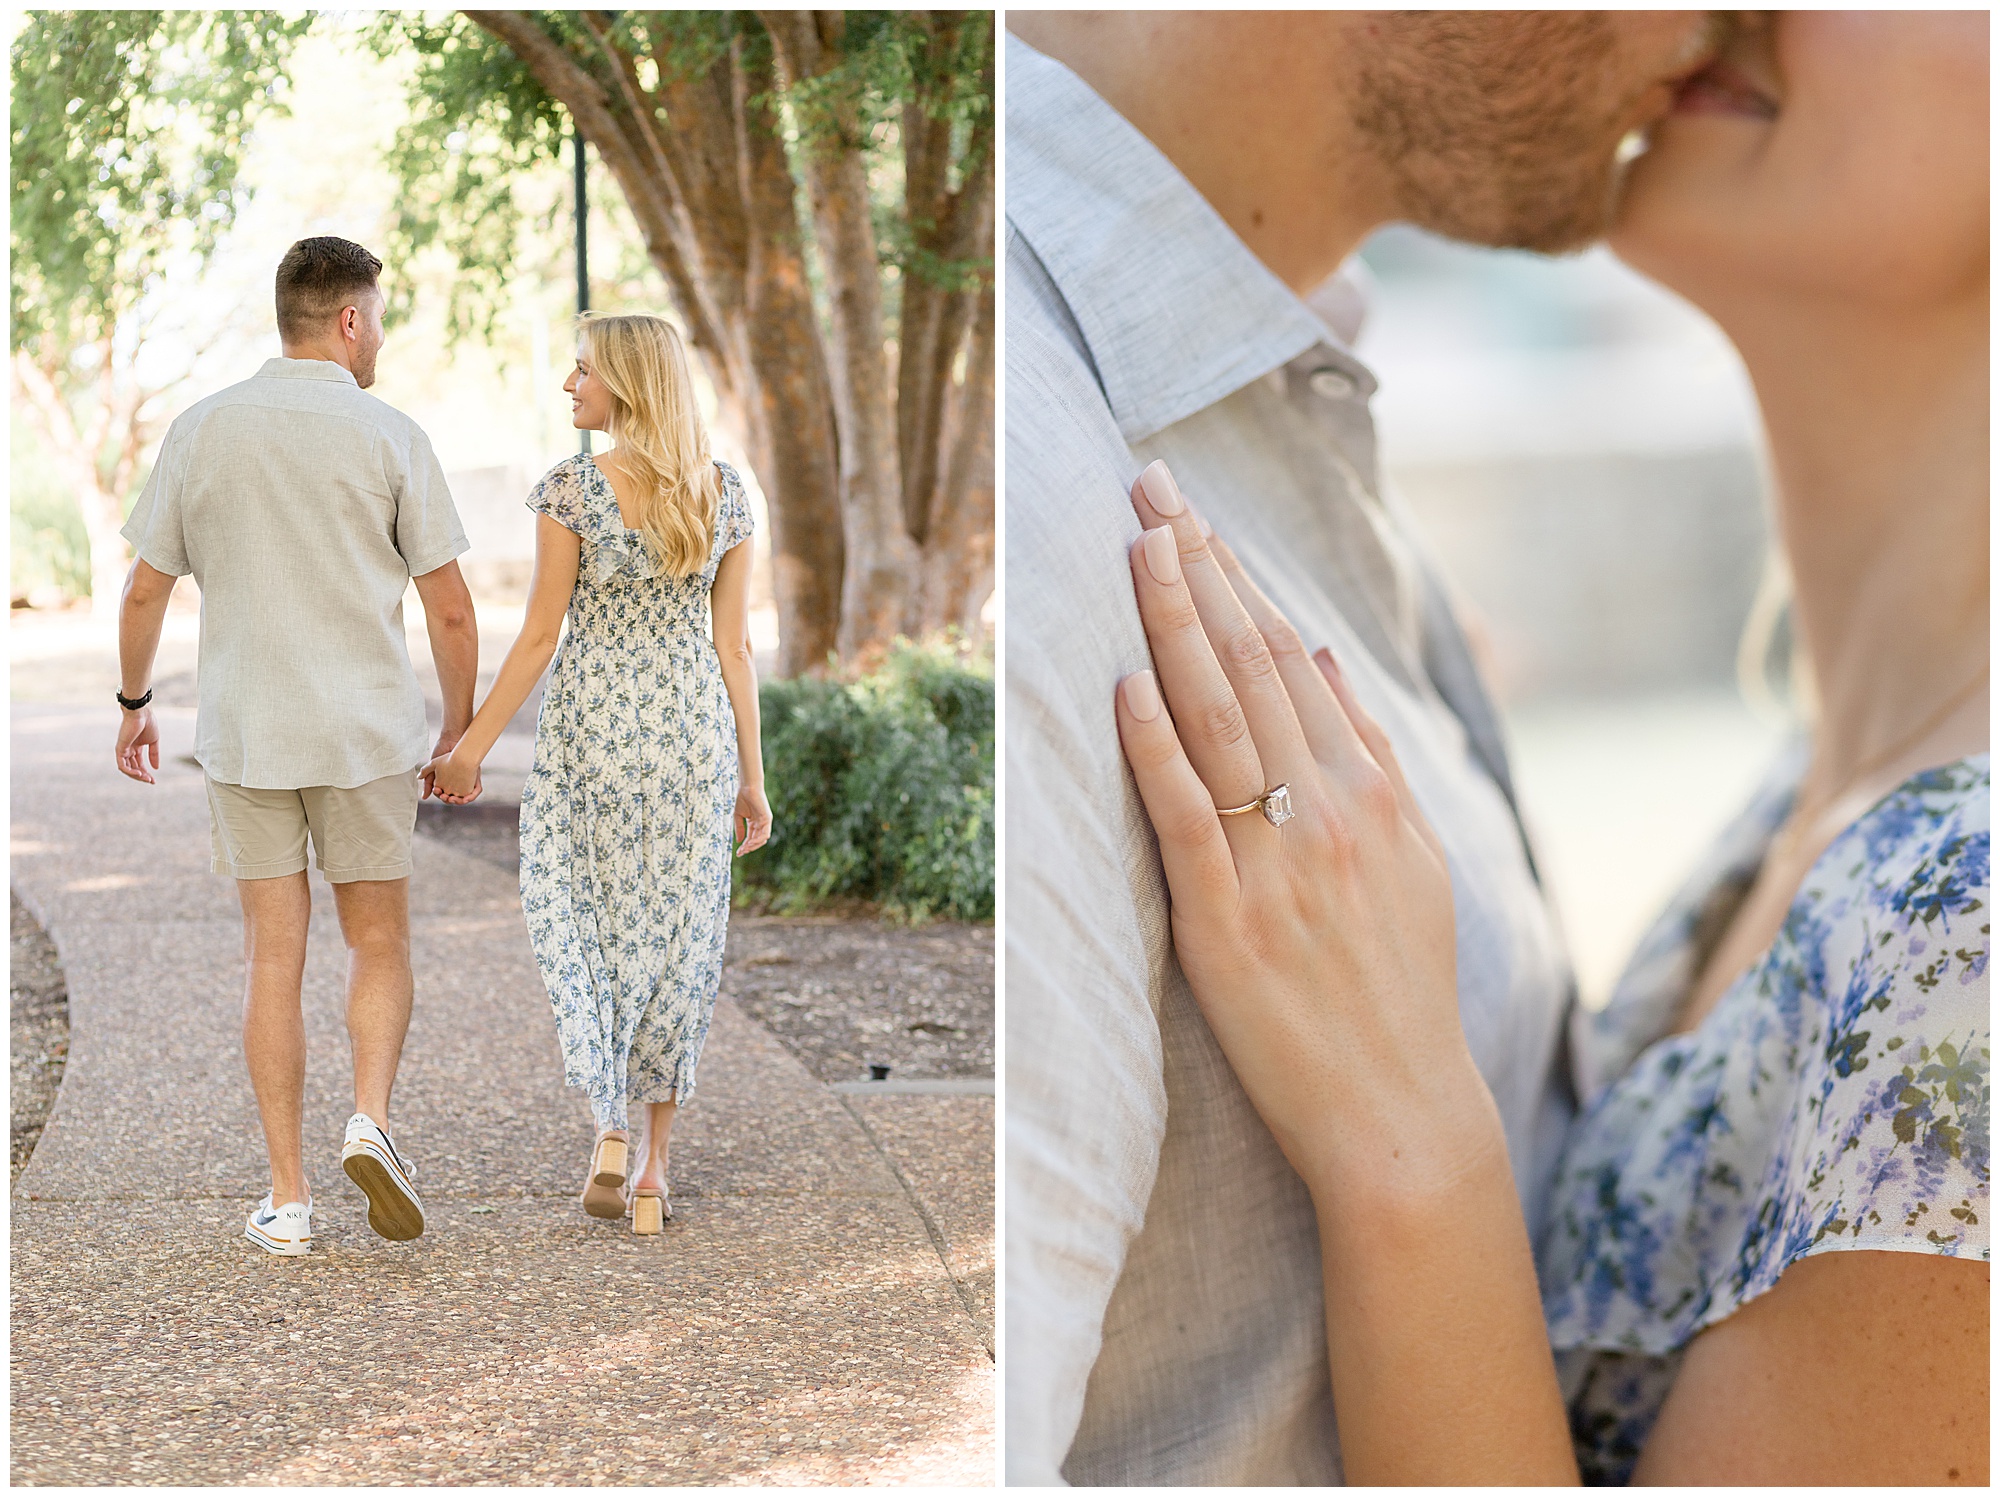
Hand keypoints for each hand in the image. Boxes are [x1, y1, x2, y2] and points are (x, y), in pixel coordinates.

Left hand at [115, 707, 159, 784]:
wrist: (141, 713)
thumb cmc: (148, 723)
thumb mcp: (154, 742)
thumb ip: (154, 755)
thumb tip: (156, 768)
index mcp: (136, 747)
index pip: (139, 764)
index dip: (146, 773)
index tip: (154, 780)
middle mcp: (128, 749)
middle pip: (133, 768)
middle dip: (142, 776)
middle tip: (151, 781)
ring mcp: (123, 749)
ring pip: (126, 768)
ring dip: (136, 775)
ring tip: (146, 778)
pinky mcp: (120, 749)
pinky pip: (122, 765)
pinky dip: (130, 771)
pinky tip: (139, 773)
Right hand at [424, 748, 482, 804]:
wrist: (453, 740)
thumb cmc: (441, 751)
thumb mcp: (432, 767)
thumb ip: (427, 781)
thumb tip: (424, 797)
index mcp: (445, 780)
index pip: (443, 793)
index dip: (439, 795)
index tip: (437, 791)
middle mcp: (456, 781)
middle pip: (453, 797)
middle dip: (449, 799)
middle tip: (446, 796)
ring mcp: (466, 779)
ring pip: (464, 796)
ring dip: (459, 800)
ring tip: (453, 797)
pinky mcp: (474, 777)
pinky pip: (475, 791)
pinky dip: (471, 795)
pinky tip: (465, 796)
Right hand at [734, 783, 772, 855]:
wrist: (746, 788)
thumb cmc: (742, 799)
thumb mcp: (738, 817)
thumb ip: (739, 829)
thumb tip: (739, 842)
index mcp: (754, 824)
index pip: (751, 839)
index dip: (745, 847)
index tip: (738, 853)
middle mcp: (761, 824)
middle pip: (756, 841)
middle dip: (749, 848)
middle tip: (741, 852)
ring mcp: (765, 822)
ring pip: (762, 839)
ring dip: (753, 845)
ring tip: (745, 848)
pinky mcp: (767, 819)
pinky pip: (765, 833)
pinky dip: (758, 840)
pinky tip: (750, 842)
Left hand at [1112, 461, 1490, 1190]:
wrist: (1403, 1117)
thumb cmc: (1398, 994)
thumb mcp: (1414, 861)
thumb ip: (1370, 758)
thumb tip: (1329, 660)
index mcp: (1371, 793)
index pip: (1293, 656)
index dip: (1237, 577)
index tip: (1193, 513)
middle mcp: (1329, 812)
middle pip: (1253, 663)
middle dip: (1197, 565)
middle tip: (1149, 487)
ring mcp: (1279, 863)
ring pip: (1220, 718)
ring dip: (1173, 623)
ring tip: (1139, 544)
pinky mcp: (1228, 925)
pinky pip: (1187, 817)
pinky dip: (1154, 746)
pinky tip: (1125, 684)